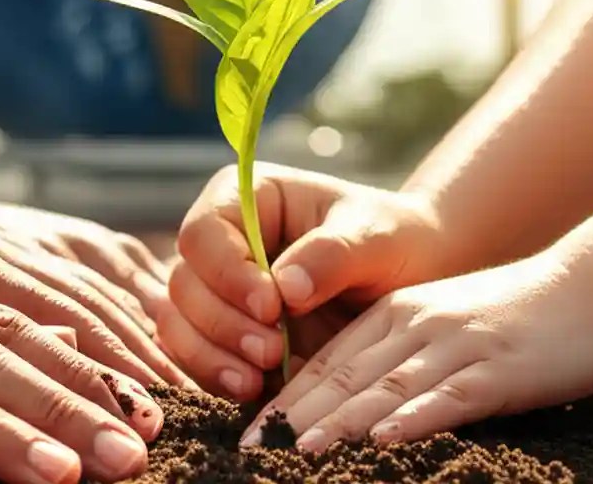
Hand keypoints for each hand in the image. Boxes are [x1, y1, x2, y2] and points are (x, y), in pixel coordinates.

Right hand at [161, 163, 444, 399]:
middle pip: (184, 284)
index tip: (271, 307)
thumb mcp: (376, 238)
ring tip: (256, 384)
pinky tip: (254, 393)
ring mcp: (215, 290)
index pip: (204, 233)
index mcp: (245, 199)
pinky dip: (216, 378)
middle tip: (271, 353)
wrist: (413, 278)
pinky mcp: (222, 333)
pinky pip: (195, 358)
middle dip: (221, 324)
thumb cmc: (394, 241)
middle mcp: (219, 242)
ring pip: (178, 324)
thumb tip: (285, 286)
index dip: (227, 273)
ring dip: (211, 357)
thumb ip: (332, 254)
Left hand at [240, 256, 592, 450]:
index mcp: (393, 315)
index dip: (284, 397)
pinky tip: (385, 439)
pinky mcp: (499, 369)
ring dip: (340, 422)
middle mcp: (415, 325)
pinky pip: (450, 396)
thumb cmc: (506, 318)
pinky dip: (415, 418)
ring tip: (299, 452)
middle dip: (294, 417)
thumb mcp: (436, 325)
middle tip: (251, 451)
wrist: (586, 288)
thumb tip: (344, 410)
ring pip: (386, 386)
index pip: (327, 361)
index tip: (246, 432)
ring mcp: (456, 344)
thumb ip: (393, 357)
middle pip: (344, 376)